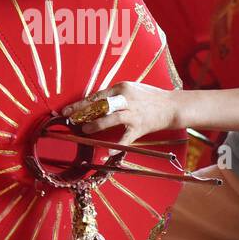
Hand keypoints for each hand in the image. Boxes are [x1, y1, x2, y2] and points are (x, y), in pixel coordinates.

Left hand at [59, 82, 180, 147]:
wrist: (172, 106)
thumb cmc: (149, 97)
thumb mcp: (131, 89)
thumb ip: (113, 95)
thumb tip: (93, 104)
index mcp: (122, 87)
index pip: (97, 96)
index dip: (80, 104)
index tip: (67, 110)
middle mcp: (126, 99)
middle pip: (101, 105)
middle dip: (83, 112)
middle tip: (69, 118)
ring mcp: (134, 113)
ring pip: (112, 118)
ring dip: (97, 124)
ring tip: (84, 129)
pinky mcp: (140, 126)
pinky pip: (127, 137)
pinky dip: (118, 145)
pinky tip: (108, 152)